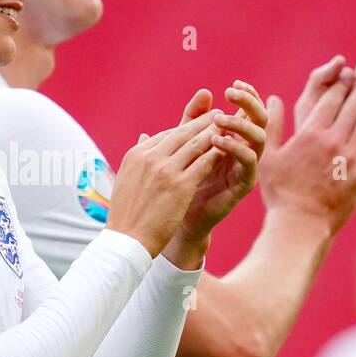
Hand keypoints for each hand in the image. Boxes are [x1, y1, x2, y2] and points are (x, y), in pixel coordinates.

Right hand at [105, 108, 227, 257]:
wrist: (126, 241)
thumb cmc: (127, 215)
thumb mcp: (126, 179)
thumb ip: (140, 158)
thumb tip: (144, 137)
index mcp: (137, 154)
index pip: (166, 135)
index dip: (186, 128)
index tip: (200, 124)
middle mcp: (150, 157)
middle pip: (182, 133)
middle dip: (202, 122)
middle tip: (219, 115)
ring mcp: (165, 170)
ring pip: (195, 144)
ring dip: (214, 134)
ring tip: (229, 128)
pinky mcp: (180, 185)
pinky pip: (203, 163)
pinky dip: (217, 153)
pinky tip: (229, 150)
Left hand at [172, 82, 266, 248]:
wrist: (177, 212)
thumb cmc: (182, 176)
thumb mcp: (186, 142)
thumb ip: (193, 119)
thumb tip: (204, 92)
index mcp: (236, 137)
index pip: (250, 111)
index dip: (248, 96)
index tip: (235, 84)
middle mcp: (246, 149)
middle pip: (261, 120)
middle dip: (249, 103)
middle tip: (231, 92)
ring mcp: (247, 167)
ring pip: (258, 139)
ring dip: (240, 124)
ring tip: (218, 119)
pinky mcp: (244, 184)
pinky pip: (249, 162)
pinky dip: (235, 148)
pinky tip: (216, 141)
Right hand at [258, 43, 355, 233]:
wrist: (301, 223)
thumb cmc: (280, 193)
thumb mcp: (269, 156)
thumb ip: (274, 125)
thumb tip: (274, 99)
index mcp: (310, 134)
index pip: (331, 99)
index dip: (342, 82)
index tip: (349, 70)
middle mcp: (333, 140)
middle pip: (355, 104)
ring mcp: (351, 155)